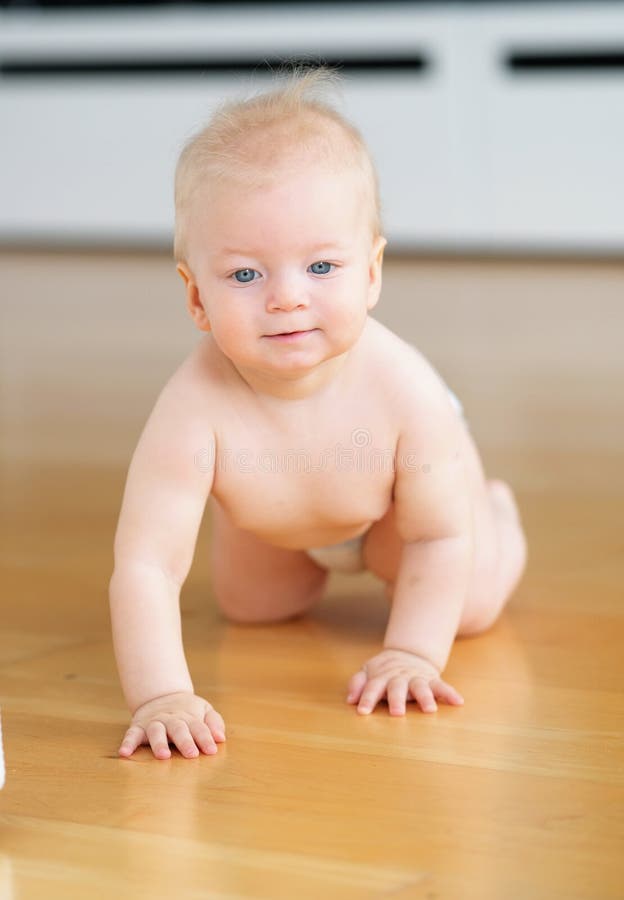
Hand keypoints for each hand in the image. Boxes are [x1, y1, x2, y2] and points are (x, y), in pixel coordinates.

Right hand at [118, 692, 225, 759]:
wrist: (161, 695)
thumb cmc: (188, 710)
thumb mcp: (204, 709)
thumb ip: (214, 722)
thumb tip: (221, 738)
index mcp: (189, 716)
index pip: (199, 727)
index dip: (205, 738)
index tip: (212, 750)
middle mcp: (171, 719)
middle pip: (178, 729)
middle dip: (185, 741)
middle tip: (192, 754)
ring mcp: (154, 722)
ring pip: (156, 731)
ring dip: (159, 743)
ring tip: (163, 756)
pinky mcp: (138, 727)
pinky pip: (131, 734)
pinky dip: (127, 743)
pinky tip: (124, 753)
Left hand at [346, 648, 463, 715]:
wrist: (408, 654)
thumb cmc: (384, 670)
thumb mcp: (368, 672)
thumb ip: (358, 683)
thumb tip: (350, 699)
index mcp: (382, 677)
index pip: (372, 687)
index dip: (367, 698)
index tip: (362, 711)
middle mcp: (399, 678)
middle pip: (397, 688)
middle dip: (396, 700)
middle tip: (396, 713)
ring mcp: (416, 678)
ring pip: (421, 687)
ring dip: (425, 698)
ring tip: (430, 710)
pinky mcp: (431, 680)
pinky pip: (442, 686)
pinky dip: (450, 693)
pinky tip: (458, 701)